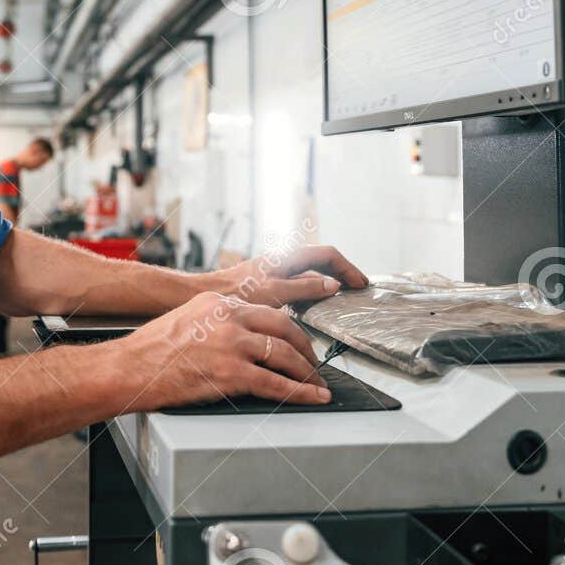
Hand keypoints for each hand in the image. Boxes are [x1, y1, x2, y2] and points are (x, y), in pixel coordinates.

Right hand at [114, 292, 330, 410]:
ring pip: (285, 355)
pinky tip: (311, 397)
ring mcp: (232, 344)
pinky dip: (300, 393)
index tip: (297, 341)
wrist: (130, 368)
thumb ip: (217, 324)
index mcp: (219, 303)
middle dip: (306, 348)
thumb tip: (241, 341)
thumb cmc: (150, 351)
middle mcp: (229, 317)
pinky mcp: (231, 372)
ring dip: (307, 373)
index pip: (266, 312)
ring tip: (316, 384)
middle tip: (314, 362)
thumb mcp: (187, 319)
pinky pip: (276, 384)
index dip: (288, 329)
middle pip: (284, 327)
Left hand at [203, 244, 369, 307]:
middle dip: (341, 274)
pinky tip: (311, 309)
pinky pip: (296, 286)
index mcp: (286, 258)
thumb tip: (333, 286)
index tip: (361, 284)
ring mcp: (274, 273)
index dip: (348, 268)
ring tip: (340, 300)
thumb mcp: (274, 292)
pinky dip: (311, 294)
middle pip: (321, 263)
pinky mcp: (266, 286)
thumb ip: (304, 288)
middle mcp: (281, 262)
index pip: (327, 254)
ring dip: (327, 284)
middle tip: (356, 291)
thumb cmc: (234, 294)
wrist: (204, 297)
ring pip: (309, 275)